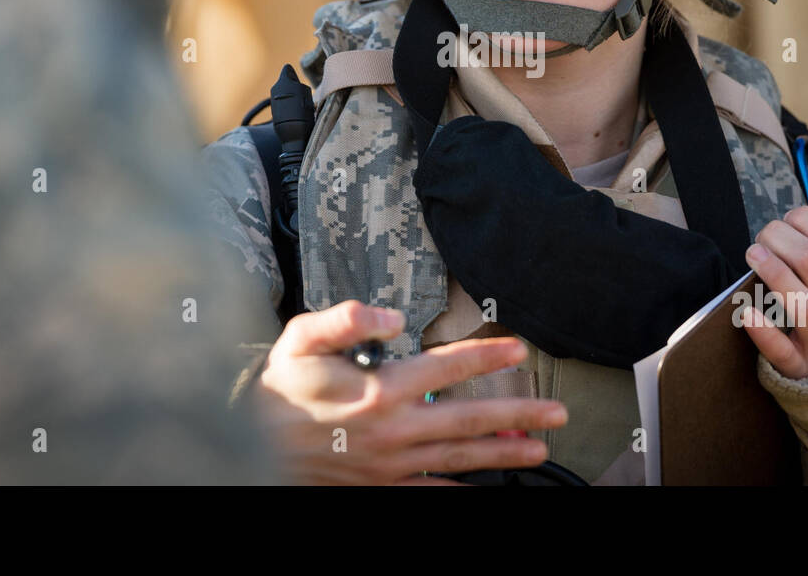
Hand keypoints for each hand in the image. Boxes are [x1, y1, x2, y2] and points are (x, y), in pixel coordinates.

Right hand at [255, 300, 568, 484]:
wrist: (251, 443)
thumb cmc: (281, 387)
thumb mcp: (302, 338)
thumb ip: (346, 319)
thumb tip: (390, 314)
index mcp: (381, 389)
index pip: (447, 368)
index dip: (487, 357)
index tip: (521, 350)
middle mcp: (394, 428)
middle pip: (469, 419)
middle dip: (518, 414)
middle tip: (556, 412)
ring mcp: (391, 463)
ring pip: (459, 457)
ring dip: (503, 453)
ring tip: (540, 450)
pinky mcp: (381, 485)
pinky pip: (430, 492)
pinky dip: (461, 491)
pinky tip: (485, 489)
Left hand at [739, 199, 807, 379]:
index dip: (806, 220)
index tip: (790, 217)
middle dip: (781, 238)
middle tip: (764, 233)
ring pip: (797, 302)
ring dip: (770, 271)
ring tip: (753, 252)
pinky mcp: (800, 369)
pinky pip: (781, 352)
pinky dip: (762, 333)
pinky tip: (746, 311)